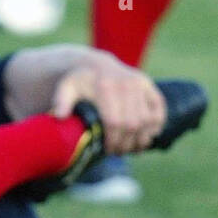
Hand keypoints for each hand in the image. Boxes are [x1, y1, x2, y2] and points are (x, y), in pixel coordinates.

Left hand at [51, 61, 165, 155]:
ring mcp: (139, 83)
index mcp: (105, 87)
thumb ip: (61, 102)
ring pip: (147, 119)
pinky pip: (159, 107)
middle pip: (132, 124)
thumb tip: (59, 116)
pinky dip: (156, 124)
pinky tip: (148, 135)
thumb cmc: (77, 84)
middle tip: (118, 152)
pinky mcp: (147, 84)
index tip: (108, 150)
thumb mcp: (65, 90)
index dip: (114, 141)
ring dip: (142, 138)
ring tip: (132, 148)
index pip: (115, 122)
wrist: (92, 65)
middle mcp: (125, 83)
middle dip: (126, 143)